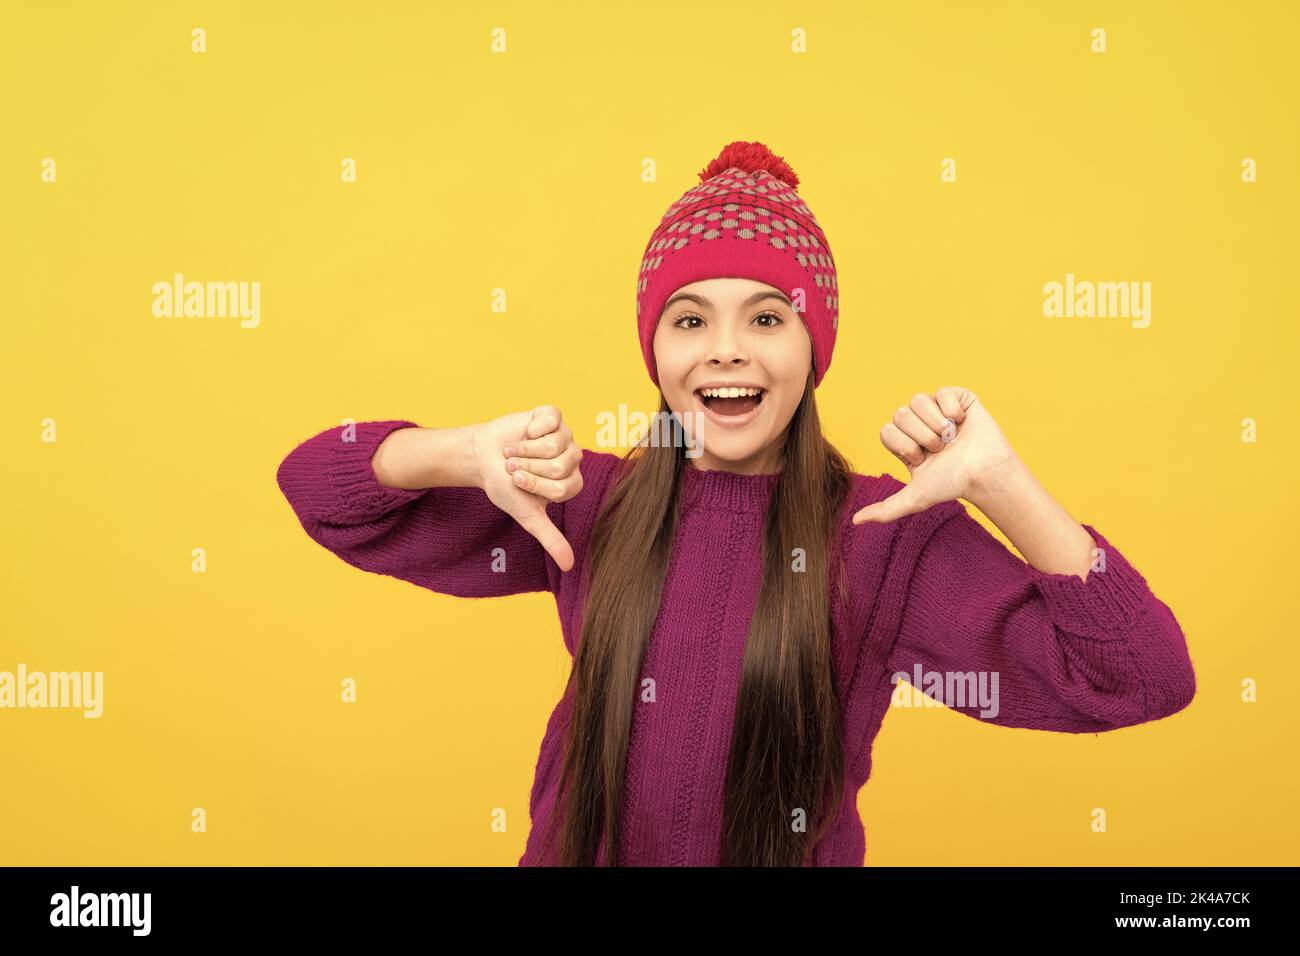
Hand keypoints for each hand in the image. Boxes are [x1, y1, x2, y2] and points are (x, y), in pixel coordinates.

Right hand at [469, 405, 584, 571]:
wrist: (482, 458)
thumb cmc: (505, 487)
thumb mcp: (527, 515)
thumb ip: (550, 538)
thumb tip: (569, 566)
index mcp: (571, 483)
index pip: (562, 487)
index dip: (535, 484)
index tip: (519, 483)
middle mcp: (572, 459)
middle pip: (558, 466)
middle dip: (528, 467)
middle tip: (515, 466)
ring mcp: (564, 436)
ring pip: (553, 444)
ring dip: (525, 449)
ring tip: (514, 452)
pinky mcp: (552, 416)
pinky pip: (551, 420)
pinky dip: (530, 429)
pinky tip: (524, 432)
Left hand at [851, 386, 1017, 523]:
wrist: (984, 473)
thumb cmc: (953, 484)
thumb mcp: (914, 498)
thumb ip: (885, 509)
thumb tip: (855, 520)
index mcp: (903, 440)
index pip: (886, 431)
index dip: (905, 446)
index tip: (922, 460)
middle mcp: (916, 422)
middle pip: (900, 414)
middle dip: (922, 436)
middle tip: (940, 449)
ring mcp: (935, 408)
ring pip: (918, 400)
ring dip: (937, 424)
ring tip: (951, 437)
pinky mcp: (955, 396)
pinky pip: (941, 392)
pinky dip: (952, 410)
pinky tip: (962, 422)